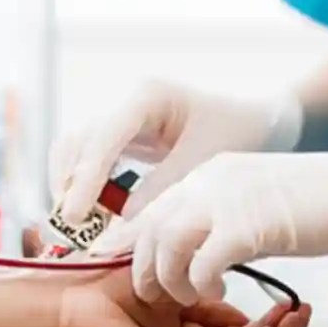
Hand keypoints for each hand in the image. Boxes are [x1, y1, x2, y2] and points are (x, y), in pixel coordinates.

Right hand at [51, 82, 303, 224]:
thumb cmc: (238, 132)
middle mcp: (128, 102)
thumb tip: (118, 229)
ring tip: (76, 224)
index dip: (85, 178)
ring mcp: (123, 117)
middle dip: (69, 182)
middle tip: (68, 226)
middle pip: (79, 139)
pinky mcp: (125, 136)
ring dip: (71, 184)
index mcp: (148, 97)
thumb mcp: (202, 165)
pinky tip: (90, 213)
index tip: (74, 215)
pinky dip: (85, 185)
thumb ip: (159, 193)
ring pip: (77, 148)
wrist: (259, 121)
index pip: (103, 137)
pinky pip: (91, 157)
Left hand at [106, 138, 327, 304]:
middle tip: (155, 296)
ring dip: (169, 279)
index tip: (136, 271)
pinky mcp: (250, 225)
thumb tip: (201, 247)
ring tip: (186, 299)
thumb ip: (226, 215)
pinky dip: (202, 286)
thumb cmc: (323, 201)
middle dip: (143, 266)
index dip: (138, 243)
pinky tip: (221, 294)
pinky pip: (202, 263)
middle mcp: (212, 178)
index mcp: (212, 171)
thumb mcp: (259, 199)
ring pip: (166, 243)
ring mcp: (228, 198)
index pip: (154, 205)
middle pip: (149, 224)